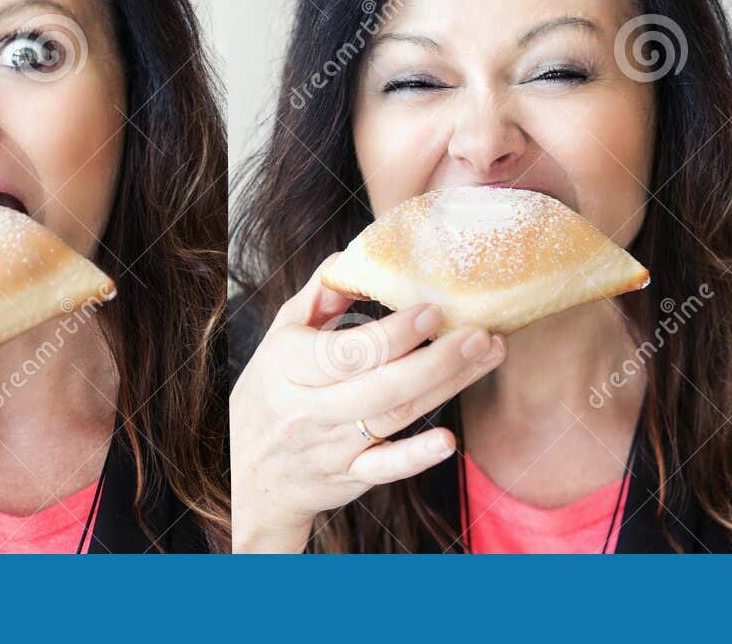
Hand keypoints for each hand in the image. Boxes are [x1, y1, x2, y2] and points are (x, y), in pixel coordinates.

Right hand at [228, 256, 505, 551]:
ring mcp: (330, 446)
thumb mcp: (282, 336)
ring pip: (394, 417)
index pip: (347, 352)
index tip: (434, 310)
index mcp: (290, 365)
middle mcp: (310, 408)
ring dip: (447, 387)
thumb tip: (359, 256)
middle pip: (382, 386)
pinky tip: (449, 440)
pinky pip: (384, 468)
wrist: (244, 471)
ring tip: (487, 356)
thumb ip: (320, 295)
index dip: (393, 333)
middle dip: (437, 360)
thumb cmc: (271, 390)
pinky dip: (416, 457)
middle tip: (480, 333)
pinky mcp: (348, 476)